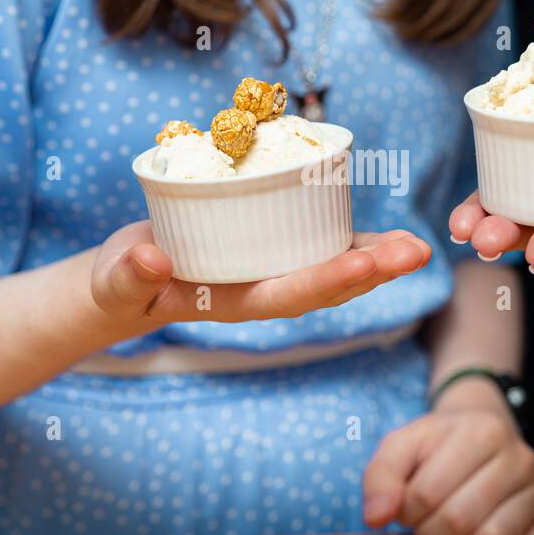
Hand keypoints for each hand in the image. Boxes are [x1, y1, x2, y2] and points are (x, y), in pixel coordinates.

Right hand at [90, 220, 430, 324]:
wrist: (123, 284)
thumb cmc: (119, 283)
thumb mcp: (115, 280)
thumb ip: (127, 275)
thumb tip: (150, 260)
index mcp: (233, 300)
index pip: (291, 292)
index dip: (331, 279)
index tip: (368, 264)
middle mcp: (261, 290)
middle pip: (326, 284)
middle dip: (373, 269)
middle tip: (418, 250)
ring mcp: (267, 274)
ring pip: (330, 269)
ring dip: (375, 259)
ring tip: (418, 245)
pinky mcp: (267, 253)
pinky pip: (315, 249)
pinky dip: (349, 241)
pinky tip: (383, 234)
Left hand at [362, 379, 533, 534]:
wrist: (483, 431)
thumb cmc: (438, 444)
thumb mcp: (403, 444)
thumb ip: (380, 476)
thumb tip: (375, 518)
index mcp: (483, 432)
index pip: (428, 493)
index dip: (406, 509)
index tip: (407, 504)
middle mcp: (520, 458)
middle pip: (460, 520)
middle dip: (429, 532)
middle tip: (424, 524)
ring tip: (450, 530)